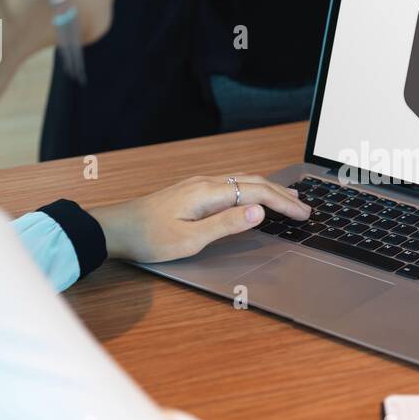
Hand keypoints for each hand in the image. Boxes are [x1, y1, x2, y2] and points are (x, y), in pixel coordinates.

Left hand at [88, 174, 310, 262]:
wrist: (114, 228)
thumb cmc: (148, 238)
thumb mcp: (190, 239)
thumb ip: (226, 225)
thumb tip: (259, 212)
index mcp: (208, 193)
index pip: (257, 194)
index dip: (284, 203)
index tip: (303, 214)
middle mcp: (205, 183)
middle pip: (253, 182)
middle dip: (282, 194)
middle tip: (304, 207)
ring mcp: (197, 184)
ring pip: (243, 180)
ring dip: (268, 190)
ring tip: (287, 199)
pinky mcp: (191, 190)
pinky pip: (231, 183)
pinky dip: (251, 189)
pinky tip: (252, 197)